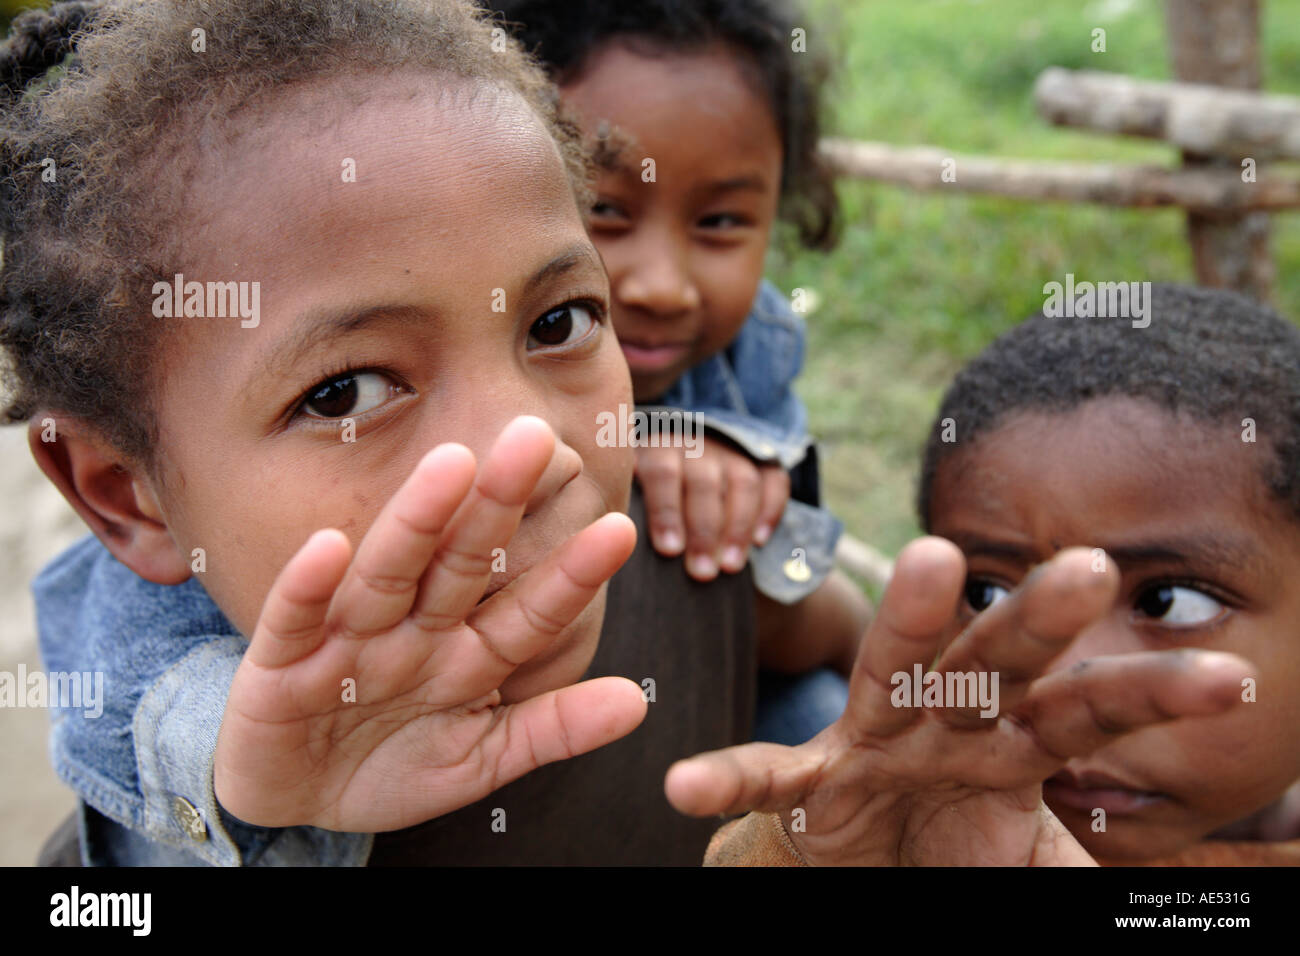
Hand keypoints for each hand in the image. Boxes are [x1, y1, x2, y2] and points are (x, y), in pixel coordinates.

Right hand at [214, 416, 646, 831]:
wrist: (295, 802)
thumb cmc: (392, 766)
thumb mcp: (479, 757)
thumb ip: (553, 729)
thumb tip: (638, 702)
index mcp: (466, 655)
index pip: (528, 610)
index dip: (570, 575)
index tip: (618, 531)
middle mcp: (413, 633)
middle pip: (462, 563)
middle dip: (498, 505)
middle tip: (537, 438)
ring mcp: (348, 642)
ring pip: (388, 572)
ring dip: (416, 520)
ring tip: (452, 465)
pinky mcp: (279, 663)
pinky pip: (295, 620)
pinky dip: (309, 587)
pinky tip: (329, 546)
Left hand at [634, 436, 789, 580]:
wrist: (684, 473)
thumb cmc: (647, 501)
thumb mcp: (629, 494)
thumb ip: (625, 511)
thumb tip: (610, 544)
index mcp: (656, 448)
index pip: (662, 472)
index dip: (666, 511)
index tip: (669, 550)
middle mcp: (695, 443)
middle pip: (704, 481)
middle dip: (704, 530)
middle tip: (701, 572)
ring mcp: (732, 451)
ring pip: (742, 482)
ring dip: (738, 527)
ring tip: (730, 567)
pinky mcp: (764, 461)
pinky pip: (775, 481)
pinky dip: (770, 511)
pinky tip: (759, 542)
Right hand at [665, 537, 1252, 864]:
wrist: (869, 872)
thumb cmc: (954, 850)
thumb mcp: (1032, 853)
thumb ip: (1083, 855)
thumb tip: (1190, 894)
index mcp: (1009, 744)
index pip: (1085, 711)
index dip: (1150, 694)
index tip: (1229, 680)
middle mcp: (945, 725)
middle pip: (997, 663)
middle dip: (1039, 618)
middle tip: (1090, 569)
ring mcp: (874, 744)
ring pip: (893, 673)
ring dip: (910, 622)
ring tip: (931, 562)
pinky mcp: (814, 783)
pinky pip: (769, 777)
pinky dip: (730, 780)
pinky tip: (687, 786)